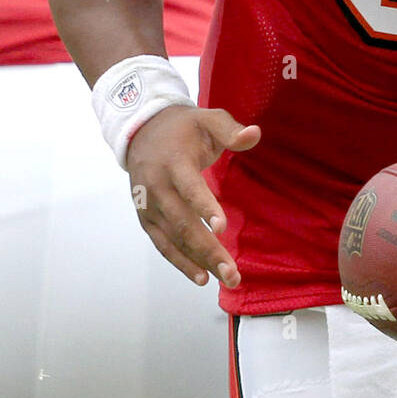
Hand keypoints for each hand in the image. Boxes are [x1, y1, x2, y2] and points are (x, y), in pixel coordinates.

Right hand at [126, 105, 260, 288]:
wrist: (141, 131)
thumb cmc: (182, 128)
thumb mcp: (207, 119)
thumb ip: (230, 129)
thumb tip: (255, 134)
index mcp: (173, 162)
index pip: (189, 188)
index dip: (205, 207)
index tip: (222, 228)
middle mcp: (156, 187)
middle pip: (182, 223)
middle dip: (208, 249)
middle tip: (232, 271)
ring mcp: (148, 206)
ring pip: (173, 239)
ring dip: (198, 261)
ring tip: (225, 278)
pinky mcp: (145, 219)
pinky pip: (162, 245)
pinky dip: (180, 262)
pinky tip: (201, 277)